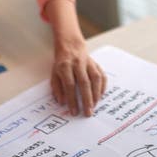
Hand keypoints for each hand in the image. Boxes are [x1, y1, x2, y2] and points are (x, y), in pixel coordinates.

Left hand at [44, 0, 106, 116]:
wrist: (70, 44)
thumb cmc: (61, 62)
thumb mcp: (54, 74)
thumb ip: (57, 88)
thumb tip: (63, 102)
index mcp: (64, 66)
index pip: (69, 85)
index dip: (72, 99)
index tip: (74, 112)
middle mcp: (77, 64)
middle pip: (84, 82)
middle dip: (86, 99)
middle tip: (88, 112)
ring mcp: (88, 62)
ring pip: (95, 78)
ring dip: (96, 93)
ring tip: (95, 105)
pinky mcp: (95, 62)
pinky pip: (101, 74)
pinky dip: (102, 85)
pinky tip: (100, 95)